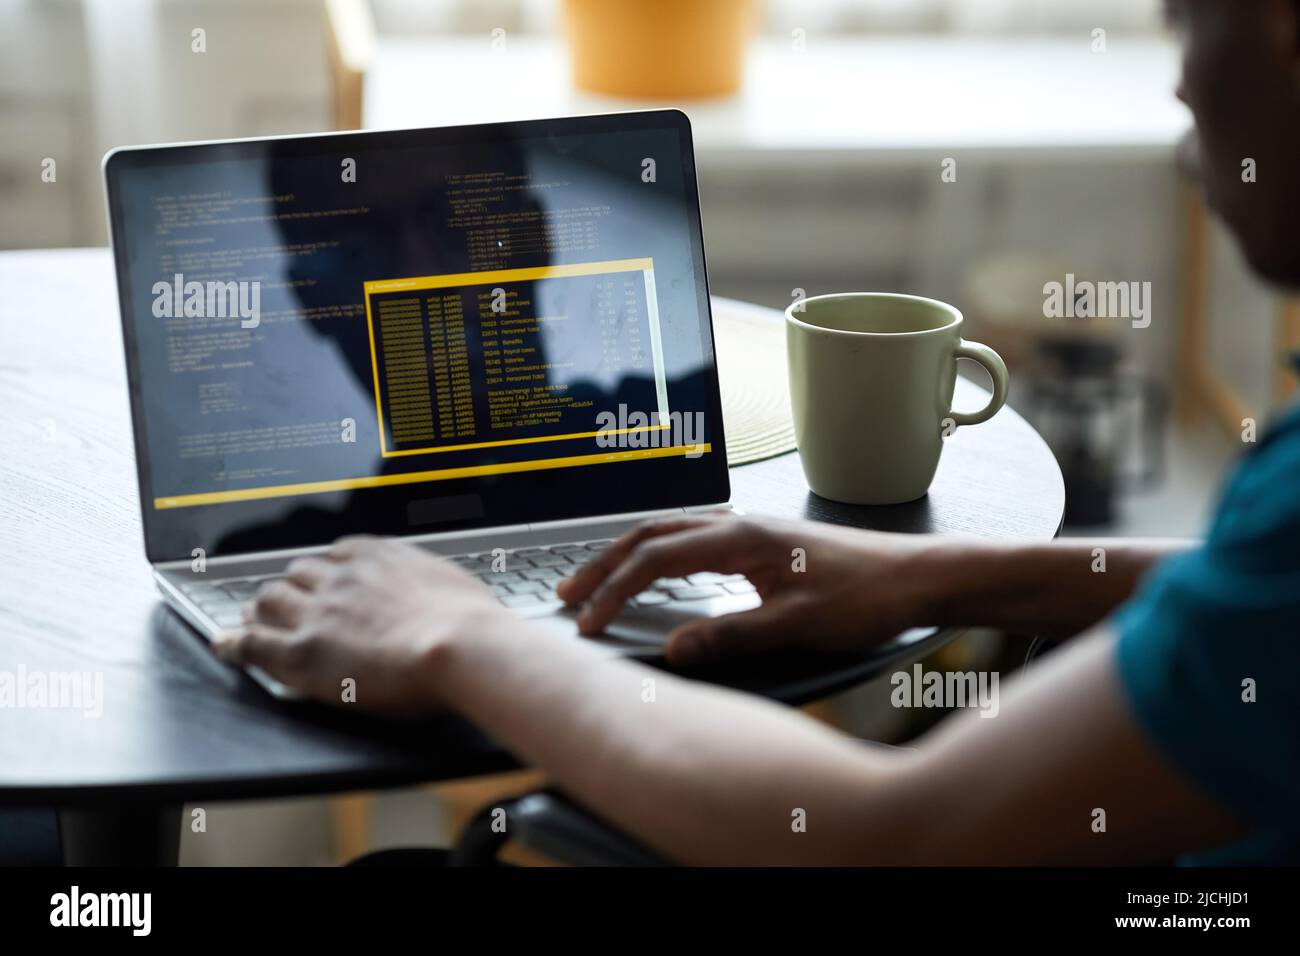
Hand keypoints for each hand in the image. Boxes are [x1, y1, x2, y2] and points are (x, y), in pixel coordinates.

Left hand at [212, 536, 512, 716]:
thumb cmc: (473, 623)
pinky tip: (226, 645)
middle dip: (291, 588)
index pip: (338, 554)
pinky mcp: (303, 651)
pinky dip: (234, 642)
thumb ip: (433, 585)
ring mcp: (319, 613)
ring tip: (255, 621)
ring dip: (263, 610)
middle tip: (285, 602)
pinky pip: (253, 641)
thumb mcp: (455, 584)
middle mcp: (343, 577)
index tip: (325, 579)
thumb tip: (444, 596)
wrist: (462, 644)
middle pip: (299, 574)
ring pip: (271, 600)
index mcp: (379, 557)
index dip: (327, 570)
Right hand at [556, 514, 939, 666]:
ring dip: (627, 556)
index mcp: (740, 538)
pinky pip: (691, 541)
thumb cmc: (867, 595)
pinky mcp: (760, 544)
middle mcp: (738, 525)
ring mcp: (749, 530)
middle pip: (650, 535)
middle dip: (602, 564)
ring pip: (668, 533)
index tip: (587, 623)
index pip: (654, 560)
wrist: (917, 576)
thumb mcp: (798, 624)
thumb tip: (674, 648)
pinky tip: (655, 576)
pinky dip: (656, 556)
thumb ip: (732, 635)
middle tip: (565, 595)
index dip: (613, 592)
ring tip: (595, 582)